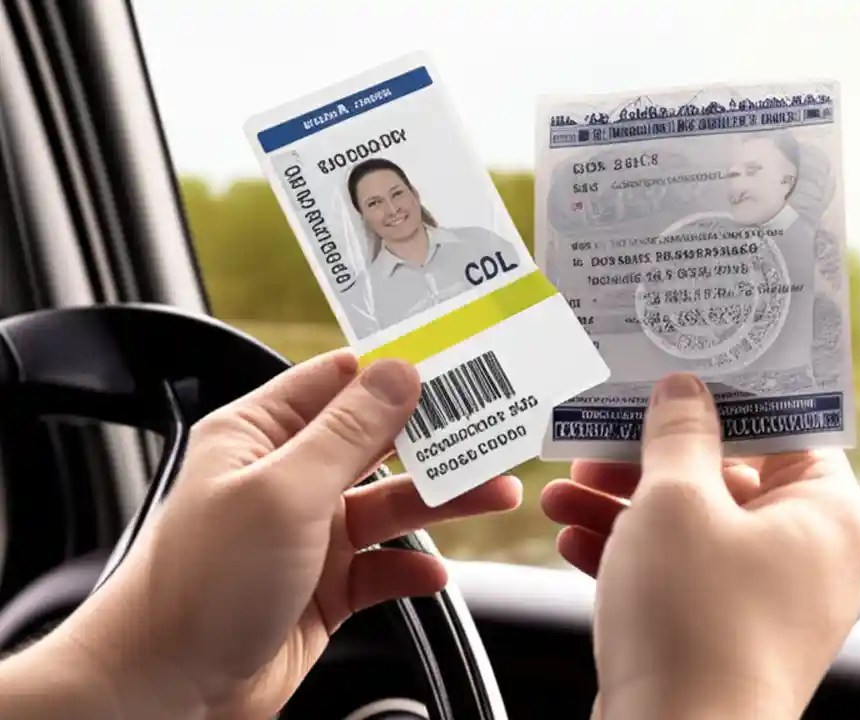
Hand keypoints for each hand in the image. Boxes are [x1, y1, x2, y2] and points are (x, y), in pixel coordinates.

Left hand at [26, 350, 520, 718]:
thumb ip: (349, 433)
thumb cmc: (199, 586)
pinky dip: (413, 569)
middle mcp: (285, 479)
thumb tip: (398, 374)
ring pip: (391, 505)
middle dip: (437, 438)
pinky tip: (434, 572)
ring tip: (493, 493)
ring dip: (443, 501)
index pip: (338, 382)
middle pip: (377, 442)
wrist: (167, 690)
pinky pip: (385, 567)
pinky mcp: (325, 588)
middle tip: (493, 429)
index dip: (397, 371)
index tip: (457, 365)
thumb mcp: (283, 492)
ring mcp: (307, 535)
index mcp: (259, 435)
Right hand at [542, 373, 859, 718]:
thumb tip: (684, 392)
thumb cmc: (697, 627)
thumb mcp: (677, 502)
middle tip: (604, 436)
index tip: (684, 370)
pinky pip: (679, 577)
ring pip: (695, 529)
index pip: (787, 429)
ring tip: (567, 488)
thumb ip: (680, 434)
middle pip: (730, 478)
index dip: (731, 395)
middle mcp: (809, 559)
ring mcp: (765, 604)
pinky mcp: (722, 639)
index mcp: (828, 515)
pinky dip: (631, 555)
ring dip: (627, 505)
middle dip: (654, 458)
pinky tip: (573, 538)